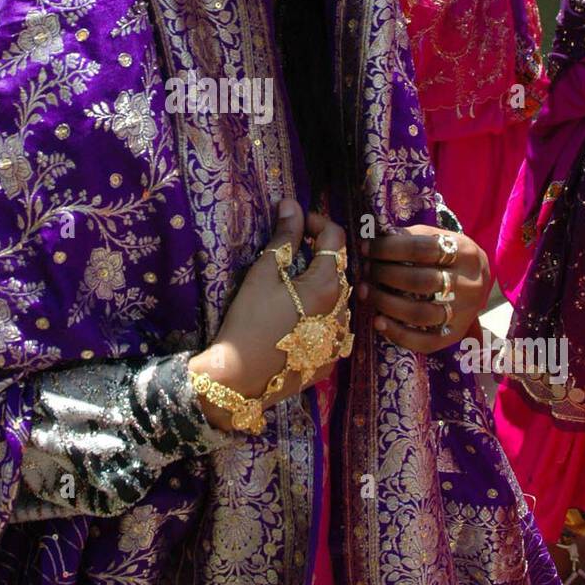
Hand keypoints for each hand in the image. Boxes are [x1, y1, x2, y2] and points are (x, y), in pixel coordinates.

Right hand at [191, 200, 347, 430]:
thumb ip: (283, 238)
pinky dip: (318, 316)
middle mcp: (344, 310)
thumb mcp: (263, 275)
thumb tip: (291, 204)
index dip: (315, 222)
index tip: (293, 223)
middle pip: (337, 268)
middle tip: (287, 255)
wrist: (239, 381)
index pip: (335, 237)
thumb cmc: (247, 322)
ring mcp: (340, 337)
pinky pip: (332, 327)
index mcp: (329, 285)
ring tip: (288, 292)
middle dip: (316, 255)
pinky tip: (292, 322)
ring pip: (337, 299)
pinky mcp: (331, 358)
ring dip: (318, 287)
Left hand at [358, 225, 489, 353]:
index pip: (422, 248)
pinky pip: (425, 342)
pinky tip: (378, 322)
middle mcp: (469, 285)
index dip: (389, 248)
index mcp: (465, 253)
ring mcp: (464, 313)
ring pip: (421, 313)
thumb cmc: (448, 255)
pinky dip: (398, 334)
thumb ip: (410, 237)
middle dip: (385, 275)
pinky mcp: (455, 335)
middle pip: (421, 282)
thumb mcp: (437, 238)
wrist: (478, 280)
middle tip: (366, 270)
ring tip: (364, 292)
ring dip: (386, 303)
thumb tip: (376, 238)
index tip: (366, 248)